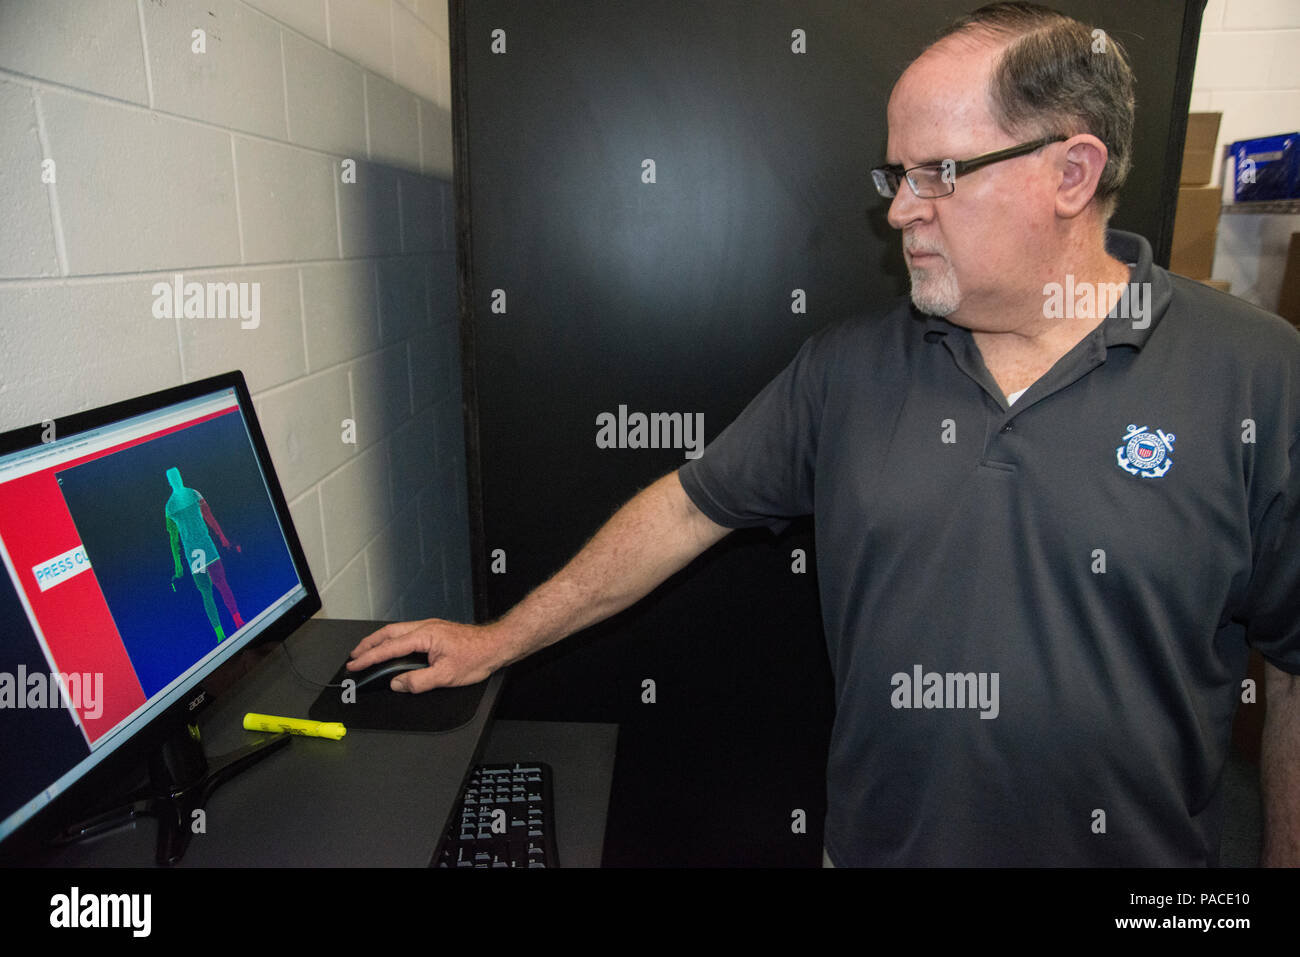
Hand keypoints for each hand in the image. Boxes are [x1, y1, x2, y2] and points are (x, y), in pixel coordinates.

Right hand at [347, 619, 515, 691]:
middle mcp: (425, 627)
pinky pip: (407, 633)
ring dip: (379, 641)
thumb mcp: (445, 676)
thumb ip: (418, 681)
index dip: (369, 658)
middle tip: (353, 656)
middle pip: (387, 633)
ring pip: (396, 631)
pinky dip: (393, 640)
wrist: (496, 645)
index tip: (354, 665)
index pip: (389, 648)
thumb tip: (398, 684)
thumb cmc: (476, 656)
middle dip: (367, 645)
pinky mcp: (435, 631)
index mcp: (424, 635)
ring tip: (367, 653)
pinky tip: (392, 648)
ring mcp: (430, 627)